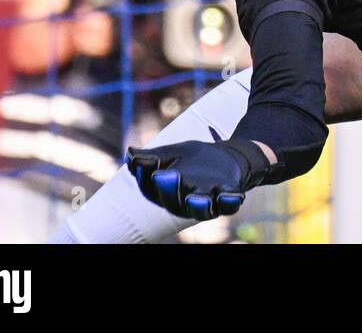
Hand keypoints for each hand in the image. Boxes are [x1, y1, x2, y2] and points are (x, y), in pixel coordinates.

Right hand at [126, 137, 271, 220]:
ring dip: (199, 204)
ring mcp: (208, 202)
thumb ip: (154, 157)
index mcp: (165, 192)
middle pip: (173, 201)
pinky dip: (230, 201)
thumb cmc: (195, 159)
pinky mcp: (228, 198)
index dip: (144, 177)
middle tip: (165, 175)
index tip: (139, 164)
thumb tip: (129, 155)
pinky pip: (228, 204)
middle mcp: (184, 202)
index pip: (151, 188)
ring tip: (199, 198)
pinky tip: (232, 196)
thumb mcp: (175, 153)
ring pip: (200, 209)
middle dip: (169, 189)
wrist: (228, 158)